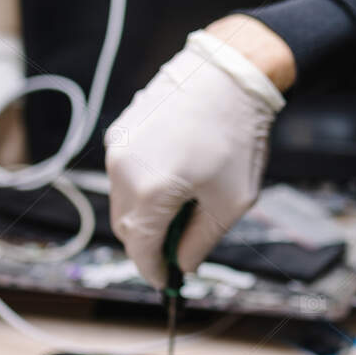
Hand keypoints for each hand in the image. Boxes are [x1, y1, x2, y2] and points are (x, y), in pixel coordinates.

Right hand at [104, 24, 287, 277]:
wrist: (230, 72)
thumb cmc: (237, 133)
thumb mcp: (232, 201)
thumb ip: (202, 240)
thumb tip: (184, 264)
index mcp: (149, 190)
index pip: (140, 247)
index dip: (153, 270)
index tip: (166, 282)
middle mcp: (123, 168)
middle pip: (126, 226)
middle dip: (149, 245)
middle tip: (178, 251)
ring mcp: (118, 146)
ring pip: (123, 200)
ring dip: (146, 215)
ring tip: (184, 210)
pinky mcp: (122, 130)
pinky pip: (125, 173)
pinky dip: (143, 188)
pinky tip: (176, 180)